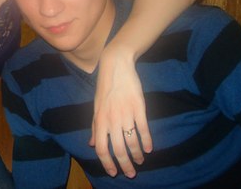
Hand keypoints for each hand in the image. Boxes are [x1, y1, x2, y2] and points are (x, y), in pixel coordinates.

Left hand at [89, 47, 151, 177]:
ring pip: (132, 142)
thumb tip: (92, 144)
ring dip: (137, 155)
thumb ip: (95, 127)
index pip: (101, 148)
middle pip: (118, 149)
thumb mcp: (96, 108)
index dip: (107, 163)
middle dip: (125, 165)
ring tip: (140, 161)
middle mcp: (112, 120)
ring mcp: (126, 114)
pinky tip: (149, 149)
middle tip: (131, 173)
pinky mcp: (139, 108)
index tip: (113, 172)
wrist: (116, 67)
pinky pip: (143, 129)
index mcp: (100, 120)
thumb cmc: (105, 88)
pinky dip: (147, 141)